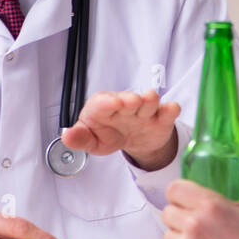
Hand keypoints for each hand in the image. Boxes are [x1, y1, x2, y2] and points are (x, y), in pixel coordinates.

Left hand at [62, 90, 181, 170]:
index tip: (111, 103)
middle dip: (130, 98)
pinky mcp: (161, 119)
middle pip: (128, 98)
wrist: (133, 140)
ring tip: (149, 101)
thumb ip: (80, 139)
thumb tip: (66, 136)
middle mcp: (125, 105)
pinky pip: (168, 111)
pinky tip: (171, 109)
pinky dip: (171, 109)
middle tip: (131, 102)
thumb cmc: (109, 134)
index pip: (102, 102)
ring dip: (150, 100)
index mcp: (103, 108)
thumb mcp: (92, 140)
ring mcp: (144, 111)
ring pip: (149, 101)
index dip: (106, 102)